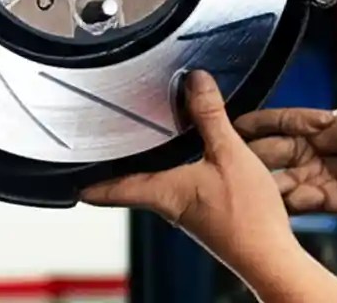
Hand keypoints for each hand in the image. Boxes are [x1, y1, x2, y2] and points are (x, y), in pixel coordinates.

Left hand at [81, 71, 306, 271]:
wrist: (271, 255)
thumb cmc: (248, 218)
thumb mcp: (229, 154)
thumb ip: (210, 116)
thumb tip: (196, 82)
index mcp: (163, 191)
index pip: (110, 187)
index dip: (87, 180)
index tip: (66, 174)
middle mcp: (168, 204)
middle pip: (131, 181)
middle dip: (119, 162)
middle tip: (103, 141)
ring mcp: (186, 210)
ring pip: (157, 181)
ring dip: (149, 161)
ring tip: (144, 138)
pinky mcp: (205, 212)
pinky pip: (181, 184)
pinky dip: (177, 166)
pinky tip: (191, 154)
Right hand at [236, 99, 336, 214]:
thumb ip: (334, 121)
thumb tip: (316, 130)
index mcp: (313, 127)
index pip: (277, 123)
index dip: (255, 123)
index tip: (229, 122)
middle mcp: (307, 152)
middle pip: (270, 152)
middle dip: (251, 155)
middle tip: (230, 159)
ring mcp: (313, 176)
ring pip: (279, 180)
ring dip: (264, 184)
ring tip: (247, 186)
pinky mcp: (324, 199)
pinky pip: (300, 202)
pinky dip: (289, 203)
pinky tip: (281, 202)